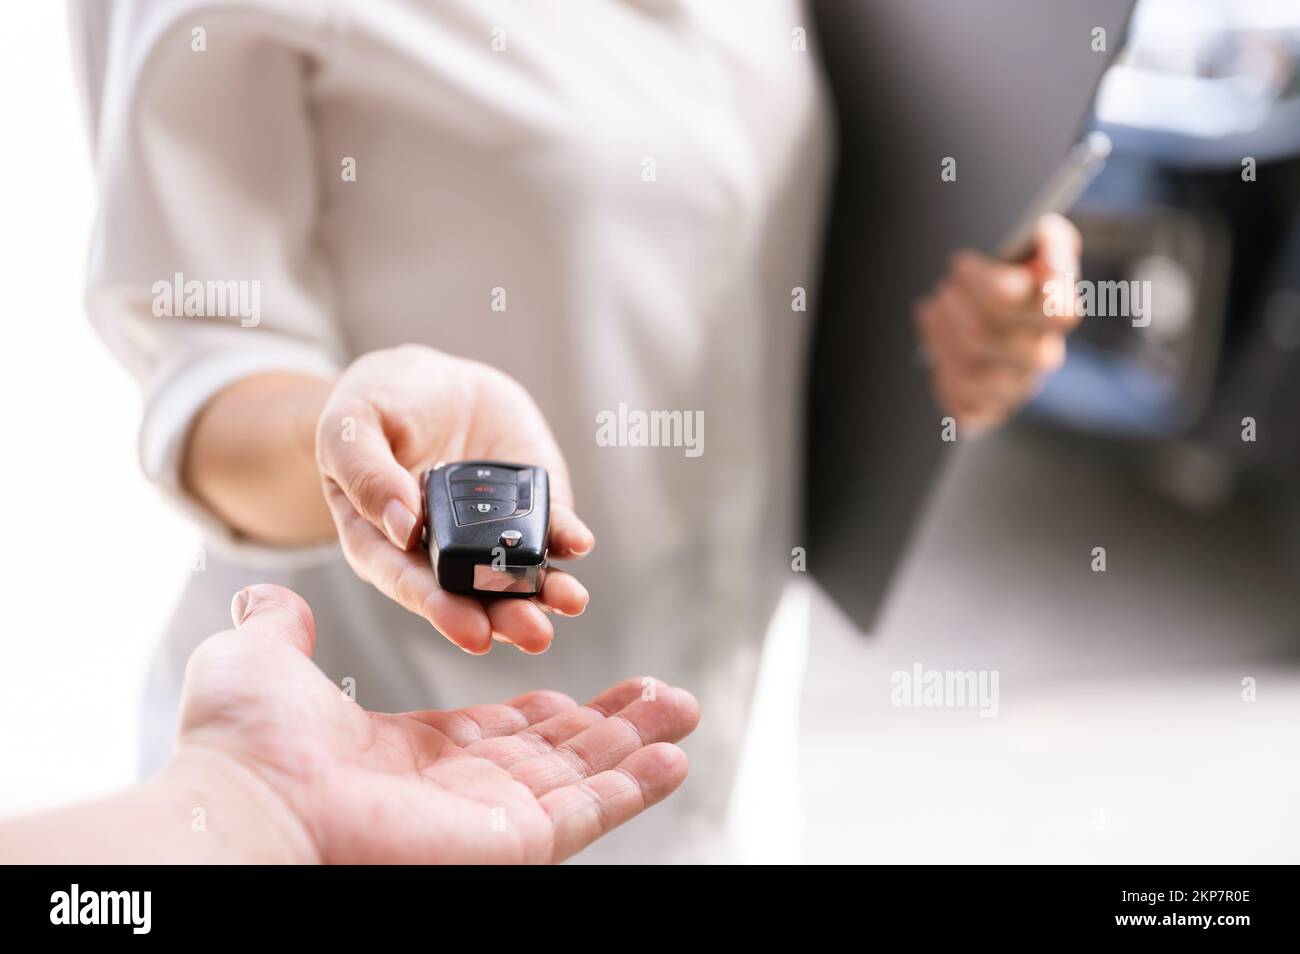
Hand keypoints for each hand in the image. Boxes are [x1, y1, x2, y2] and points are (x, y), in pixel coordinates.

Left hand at [175, 584, 698, 863]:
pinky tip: (675, 758)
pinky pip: (589, 813)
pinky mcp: (511, 844)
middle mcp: (456, 792)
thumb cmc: (240, 747)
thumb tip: (268, 597)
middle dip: (610, 724)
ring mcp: (487, 820)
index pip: (496, 737)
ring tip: (684, 708)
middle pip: (554, 756)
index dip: (541, 713)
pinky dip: (635, 786)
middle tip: (659, 693)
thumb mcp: (258, 661)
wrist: (247, 806)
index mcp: (410, 756)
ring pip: (583, 779)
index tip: (575, 693)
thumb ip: (278, 629)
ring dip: (636, 744)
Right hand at [315, 345, 595, 653]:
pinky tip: (578, 543)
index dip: (442, 611)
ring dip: (546, 591)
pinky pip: (548, 526)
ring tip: (571, 601)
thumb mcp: (348, 427)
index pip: (412, 585)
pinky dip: (565, 537)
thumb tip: (402, 525)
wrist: (425, 379)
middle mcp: (440, 550)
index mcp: (384, 544)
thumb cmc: (374, 406)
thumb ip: (365, 474)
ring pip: (518, 571)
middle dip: (505, 615)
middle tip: (534, 634)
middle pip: (472, 593)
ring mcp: (489, 530)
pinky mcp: (526, 503)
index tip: (472, 633)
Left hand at [914, 214, 1081, 433]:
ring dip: (940, 335)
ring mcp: (1016, 386)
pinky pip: (961, 405)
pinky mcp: (990, 409)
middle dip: (951, 304)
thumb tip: (1050, 258)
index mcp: (1060, 313)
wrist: (998, 316)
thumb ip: (1049, 240)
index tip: (962, 263)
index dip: (986, 282)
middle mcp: (1042, 355)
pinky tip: (935, 349)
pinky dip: (941, 374)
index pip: (1035, 305)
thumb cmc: (1015, 274)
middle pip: (983, 333)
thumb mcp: (1037, 244)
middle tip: (943, 287)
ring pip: (967, 370)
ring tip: (933, 310)